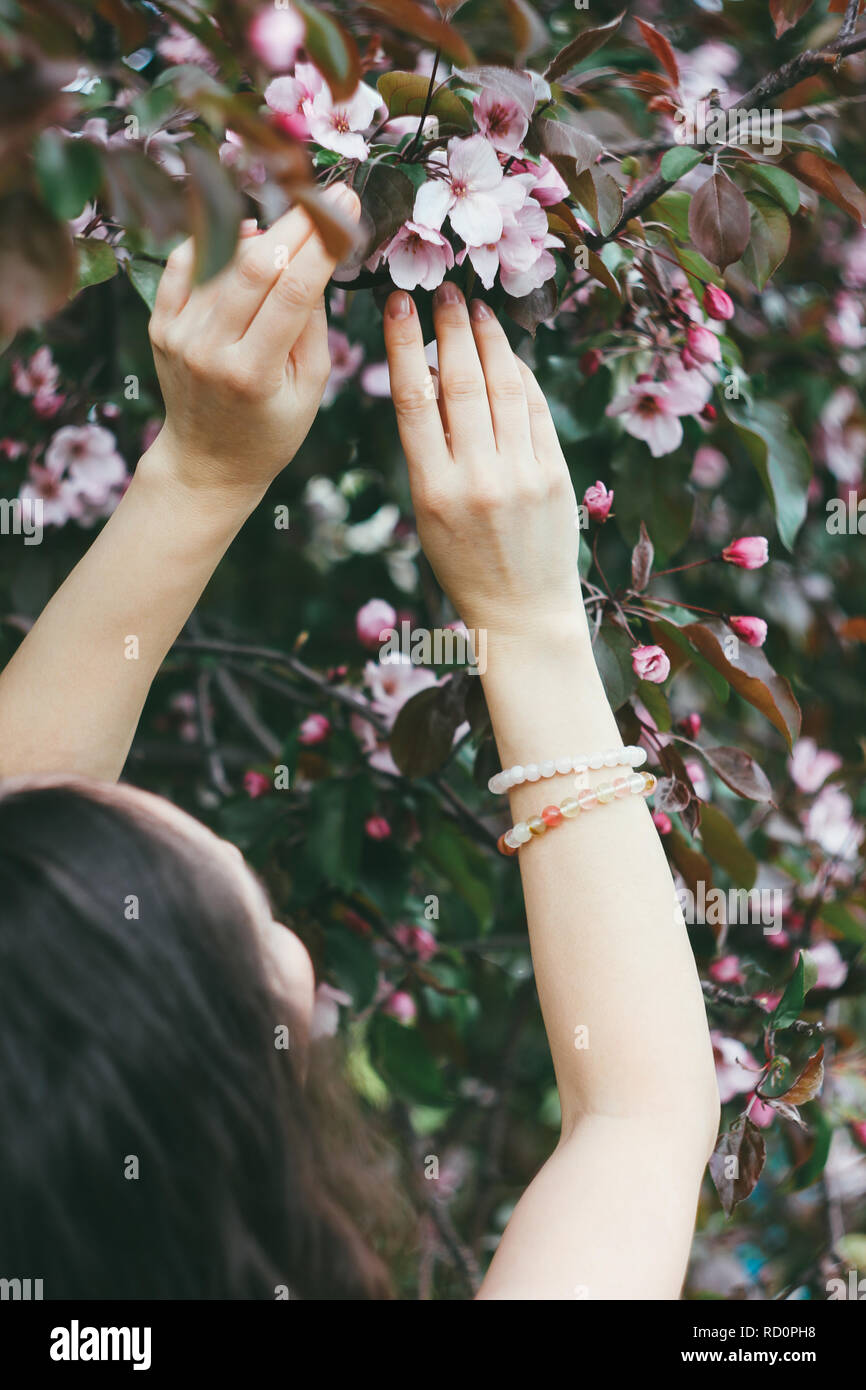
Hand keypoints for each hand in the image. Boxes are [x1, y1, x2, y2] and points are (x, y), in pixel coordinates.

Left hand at [144, 184, 359, 501]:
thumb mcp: (309, 389)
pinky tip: (242, 232)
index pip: (293, 291)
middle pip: (254, 265)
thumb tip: (315, 257)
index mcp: (253, 374)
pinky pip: (184, 264)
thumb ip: (313, 325)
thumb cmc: (269, 429)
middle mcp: (209, 351)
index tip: (345, 206)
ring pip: (220, 258)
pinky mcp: (160, 326)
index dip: (323, 242)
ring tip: (290, 217)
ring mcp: (178, 336)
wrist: (207, 461)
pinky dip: (214, 238)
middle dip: (295, 222)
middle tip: (324, 196)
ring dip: (259, 229)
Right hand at [383, 283, 584, 640]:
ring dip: (489, 340)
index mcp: (432, 490)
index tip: (399, 303)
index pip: (413, 399)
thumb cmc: (464, 563)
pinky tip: (507, 353)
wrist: (522, 612)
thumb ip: (428, 450)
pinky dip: (521, 374)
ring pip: (503, 387)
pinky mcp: (555, 475)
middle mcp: (477, 479)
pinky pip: (536, 410)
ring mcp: (521, 475)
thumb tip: (428, 375)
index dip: (404, 344)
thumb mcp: (427, 514)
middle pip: (461, 382)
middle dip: (451, 326)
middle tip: (445, 288)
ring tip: (476, 308)